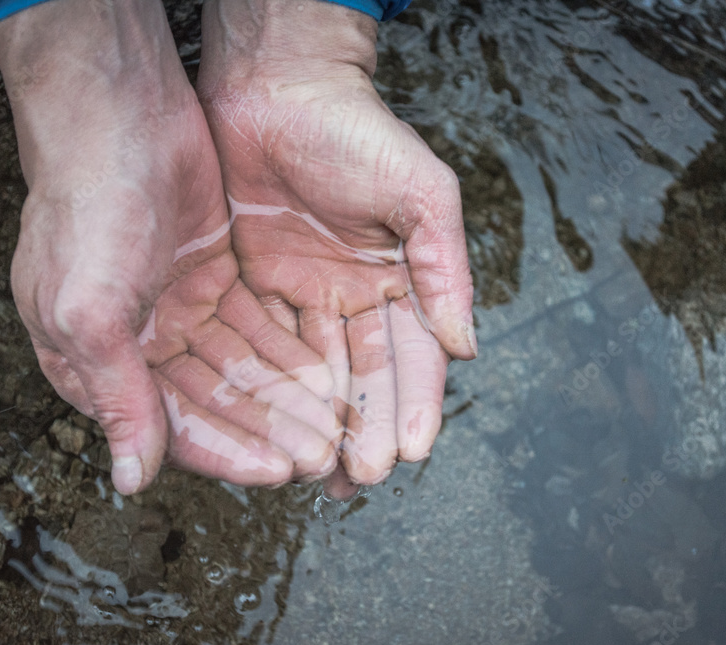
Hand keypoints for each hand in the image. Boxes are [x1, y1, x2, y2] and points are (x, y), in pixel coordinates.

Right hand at [0, 0, 339, 492]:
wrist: (117, 112)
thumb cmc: (87, 208)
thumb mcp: (87, 310)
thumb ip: (116, 394)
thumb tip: (133, 481)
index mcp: (95, 362)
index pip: (172, 426)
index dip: (229, 451)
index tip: (283, 469)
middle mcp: (141, 342)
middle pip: (219, 402)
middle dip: (272, 428)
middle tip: (327, 452)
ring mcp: (181, 307)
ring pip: (246, 366)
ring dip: (290, 395)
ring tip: (339, 421)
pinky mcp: (217, 274)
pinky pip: (261, 325)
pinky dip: (292, 349)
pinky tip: (331, 372)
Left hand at [198, 0, 476, 486]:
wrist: (275, 87)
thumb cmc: (357, 130)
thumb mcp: (419, 191)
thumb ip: (444, 267)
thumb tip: (466, 347)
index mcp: (403, 280)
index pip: (414, 356)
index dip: (415, 403)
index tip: (412, 450)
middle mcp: (357, 297)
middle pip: (365, 378)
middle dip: (366, 428)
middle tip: (359, 477)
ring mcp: (307, 297)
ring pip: (317, 375)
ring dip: (320, 426)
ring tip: (319, 475)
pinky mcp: (258, 289)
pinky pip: (266, 349)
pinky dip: (273, 392)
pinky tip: (273, 430)